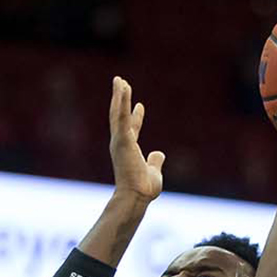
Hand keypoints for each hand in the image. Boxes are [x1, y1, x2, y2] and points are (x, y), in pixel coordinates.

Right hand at [108, 76, 164, 201]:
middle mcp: (121, 144)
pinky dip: (121, 101)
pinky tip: (122, 88)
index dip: (136, 117)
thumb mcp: (154, 172)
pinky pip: (120, 116)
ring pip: (117, 113)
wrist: (136, 196)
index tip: (140, 105)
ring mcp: (120, 141)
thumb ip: (156, 161)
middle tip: (121, 83)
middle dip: (120, 99)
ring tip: (119, 80)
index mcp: (129, 150)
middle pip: (119, 116)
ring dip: (118, 95)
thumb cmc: (143, 189)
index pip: (132, 129)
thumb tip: (159, 153)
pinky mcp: (121, 139)